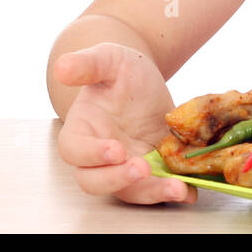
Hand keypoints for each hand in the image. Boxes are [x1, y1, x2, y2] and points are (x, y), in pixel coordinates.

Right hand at [54, 43, 196, 204]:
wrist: (146, 81)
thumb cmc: (120, 70)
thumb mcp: (109, 59)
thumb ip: (88, 64)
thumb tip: (62, 67)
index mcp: (81, 129)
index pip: (75, 150)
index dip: (92, 154)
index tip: (116, 150)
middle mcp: (98, 155)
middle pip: (95, 181)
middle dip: (118, 180)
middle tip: (144, 169)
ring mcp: (124, 165)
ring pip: (128, 191)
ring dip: (151, 193)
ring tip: (177, 188)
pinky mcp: (150, 170)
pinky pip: (156, 188)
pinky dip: (171, 192)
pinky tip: (190, 191)